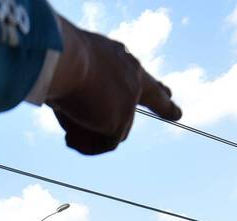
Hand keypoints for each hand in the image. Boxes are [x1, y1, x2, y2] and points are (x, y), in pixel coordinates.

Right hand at [44, 14, 181, 154]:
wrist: (63, 59)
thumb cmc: (58, 61)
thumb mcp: (71, 73)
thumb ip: (82, 96)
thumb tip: (79, 130)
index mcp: (119, 58)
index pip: (138, 72)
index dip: (152, 84)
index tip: (168, 92)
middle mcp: (131, 76)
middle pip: (150, 94)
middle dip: (164, 105)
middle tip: (177, 113)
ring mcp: (130, 99)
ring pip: (112, 131)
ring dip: (88, 136)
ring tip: (68, 133)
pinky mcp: (122, 119)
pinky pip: (104, 145)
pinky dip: (86, 146)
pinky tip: (69, 139)